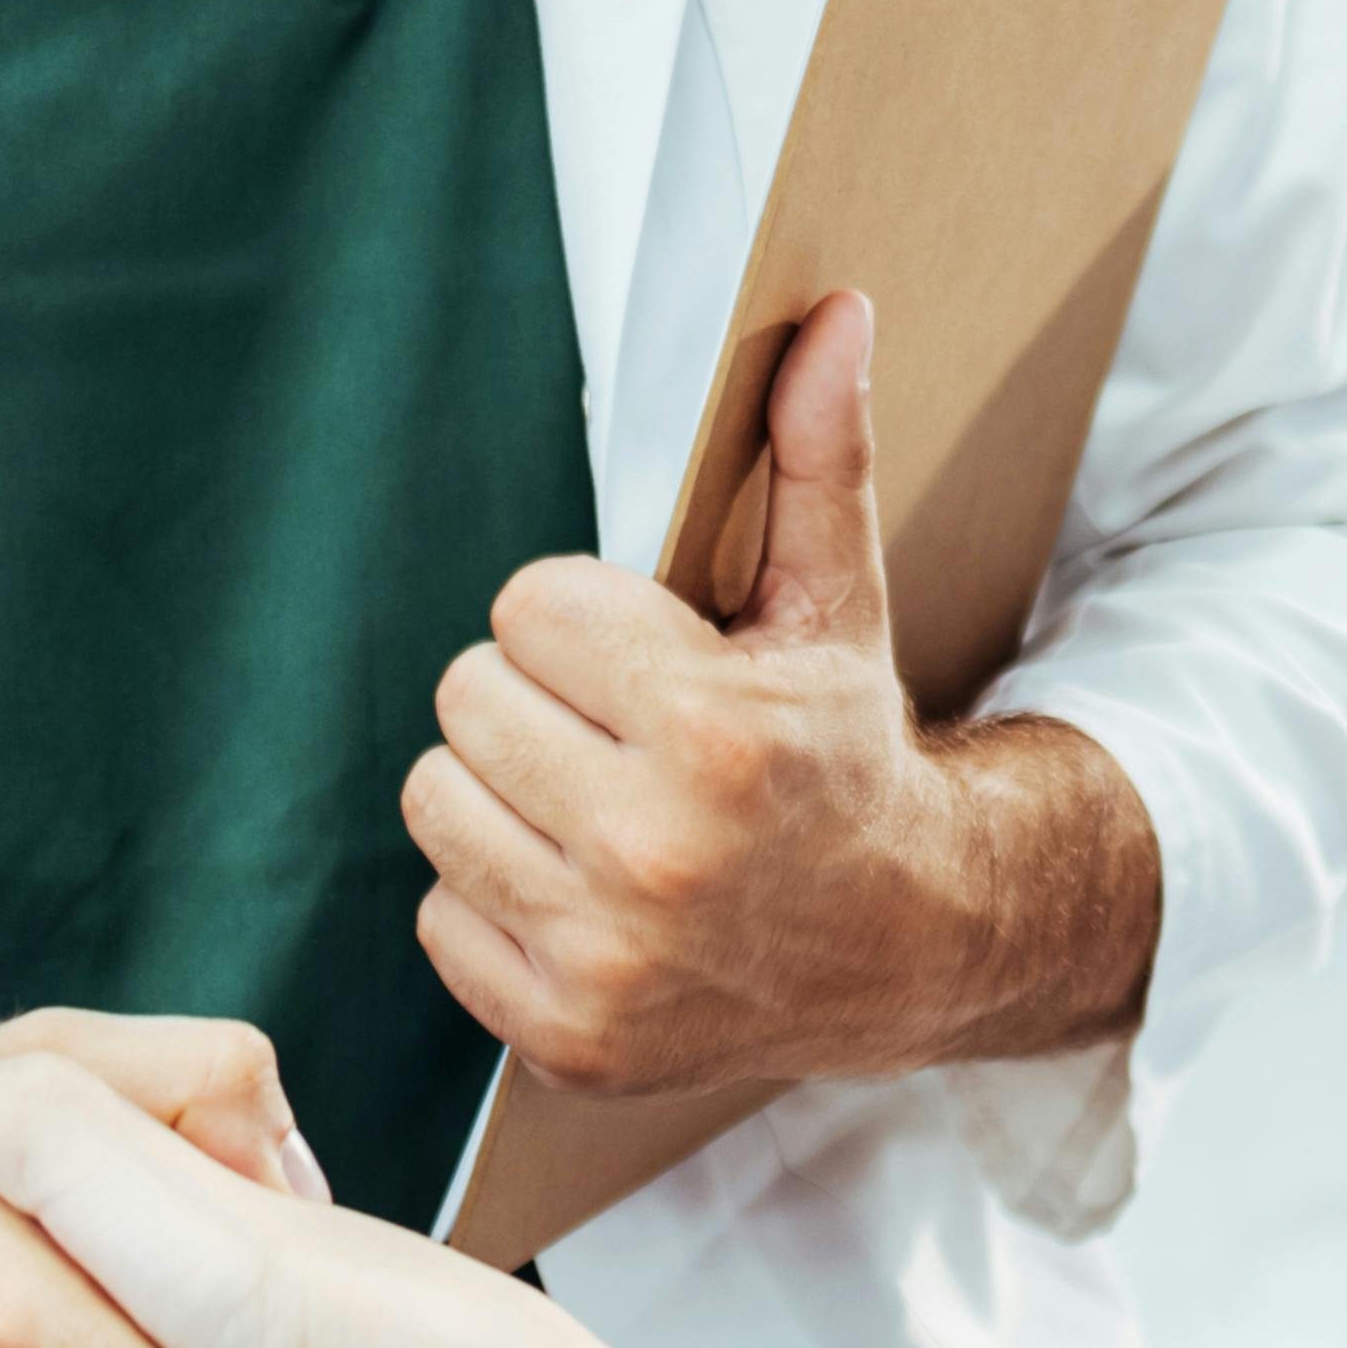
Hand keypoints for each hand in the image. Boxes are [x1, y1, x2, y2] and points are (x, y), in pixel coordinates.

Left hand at [419, 293, 1034, 1094]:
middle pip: (464, 697)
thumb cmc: (845, 756)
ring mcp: (604, 959)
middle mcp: (652, 852)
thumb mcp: (834, 604)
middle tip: (618, 732)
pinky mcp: (565, 1037)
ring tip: (595, 804)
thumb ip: (818, 453)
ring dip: (501, 794)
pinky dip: (497, 902)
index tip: (649, 659)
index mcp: (712, 730)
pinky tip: (588, 894)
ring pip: (436, 802)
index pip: (523, 606)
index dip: (583, 622)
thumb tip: (831, 310)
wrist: (911, 947)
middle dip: (535, 699)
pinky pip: (438, 917)